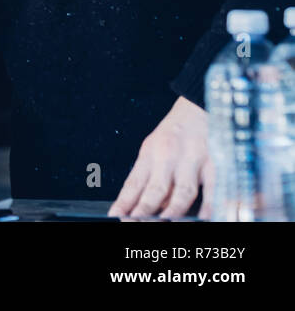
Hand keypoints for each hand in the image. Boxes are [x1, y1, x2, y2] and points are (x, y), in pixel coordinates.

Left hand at [108, 96, 209, 218]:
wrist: (198, 106)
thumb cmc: (174, 133)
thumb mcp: (153, 149)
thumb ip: (150, 178)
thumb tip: (147, 208)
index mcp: (149, 154)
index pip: (133, 183)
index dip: (124, 202)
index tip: (116, 217)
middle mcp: (168, 157)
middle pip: (155, 189)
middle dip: (145, 210)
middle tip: (134, 223)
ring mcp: (193, 161)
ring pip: (183, 192)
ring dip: (173, 211)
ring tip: (163, 224)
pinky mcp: (216, 163)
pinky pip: (213, 189)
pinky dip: (209, 206)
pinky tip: (204, 219)